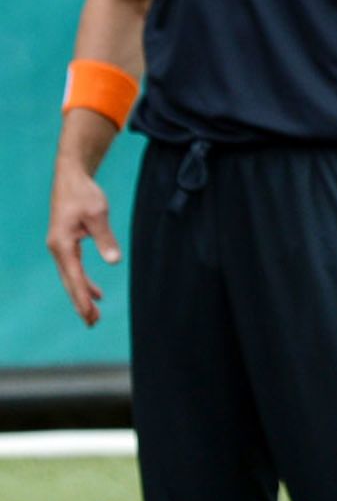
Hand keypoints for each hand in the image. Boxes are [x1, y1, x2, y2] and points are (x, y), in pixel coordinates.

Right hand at [46, 164, 121, 326]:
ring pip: (71, 277)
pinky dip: (84, 281)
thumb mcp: (98, 214)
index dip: (82, 297)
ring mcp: (60, 246)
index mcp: (62, 244)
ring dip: (82, 295)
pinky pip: (74, 268)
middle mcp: (57, 249)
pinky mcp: (66, 243)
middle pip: (70, 282)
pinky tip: (96, 292)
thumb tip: (114, 262)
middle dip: (80, 303)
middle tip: (93, 323)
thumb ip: (105, 238)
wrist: (71, 177)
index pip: (74, 277)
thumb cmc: (84, 194)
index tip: (89, 315)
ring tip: (94, 314)